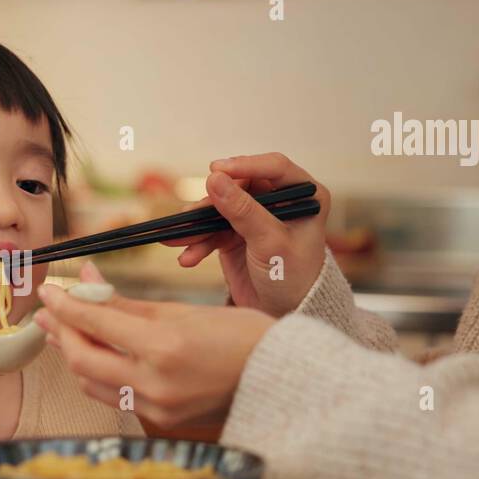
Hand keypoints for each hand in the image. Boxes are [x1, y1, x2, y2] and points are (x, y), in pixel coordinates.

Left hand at [35, 273, 274, 429]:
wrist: (281, 377)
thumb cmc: (239, 334)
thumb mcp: (183, 310)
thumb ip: (128, 302)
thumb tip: (85, 280)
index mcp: (164, 347)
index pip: (97, 322)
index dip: (66, 305)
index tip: (50, 290)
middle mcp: (156, 383)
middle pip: (82, 359)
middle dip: (61, 332)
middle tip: (49, 311)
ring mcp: (158, 408)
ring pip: (92, 382)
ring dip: (74, 355)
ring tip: (64, 330)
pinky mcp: (161, 421)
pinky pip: (114, 396)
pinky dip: (97, 374)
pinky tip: (93, 354)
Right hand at [160, 153, 330, 316]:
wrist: (284, 313)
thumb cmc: (293, 278)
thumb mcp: (270, 242)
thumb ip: (242, 210)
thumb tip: (214, 179)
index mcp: (303, 195)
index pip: (274, 167)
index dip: (244, 165)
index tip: (215, 171)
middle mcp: (280, 201)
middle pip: (239, 186)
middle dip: (211, 203)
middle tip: (189, 213)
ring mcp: (255, 217)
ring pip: (220, 209)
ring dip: (197, 226)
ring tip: (175, 239)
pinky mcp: (236, 235)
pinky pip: (212, 231)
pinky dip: (198, 243)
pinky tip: (188, 258)